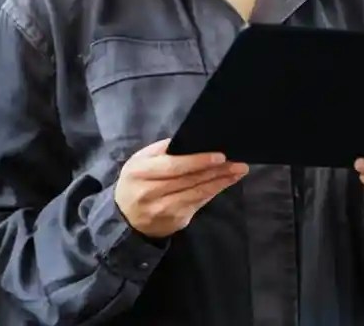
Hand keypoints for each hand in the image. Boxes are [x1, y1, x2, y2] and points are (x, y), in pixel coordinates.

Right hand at [114, 139, 248, 239]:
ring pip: (197, 194)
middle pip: (189, 180)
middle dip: (216, 171)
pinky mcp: (175, 221)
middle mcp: (150, 193)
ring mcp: (163, 210)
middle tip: (238, 163)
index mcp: (140, 172)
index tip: (220, 156)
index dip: (198, 162)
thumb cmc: (137, 180)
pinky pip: (198, 204)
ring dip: (220, 182)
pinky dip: (213, 192)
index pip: (174, 166)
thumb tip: (193, 142)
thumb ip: (163, 150)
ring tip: (238, 171)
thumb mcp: (141, 160)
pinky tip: (225, 183)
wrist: (125, 217)